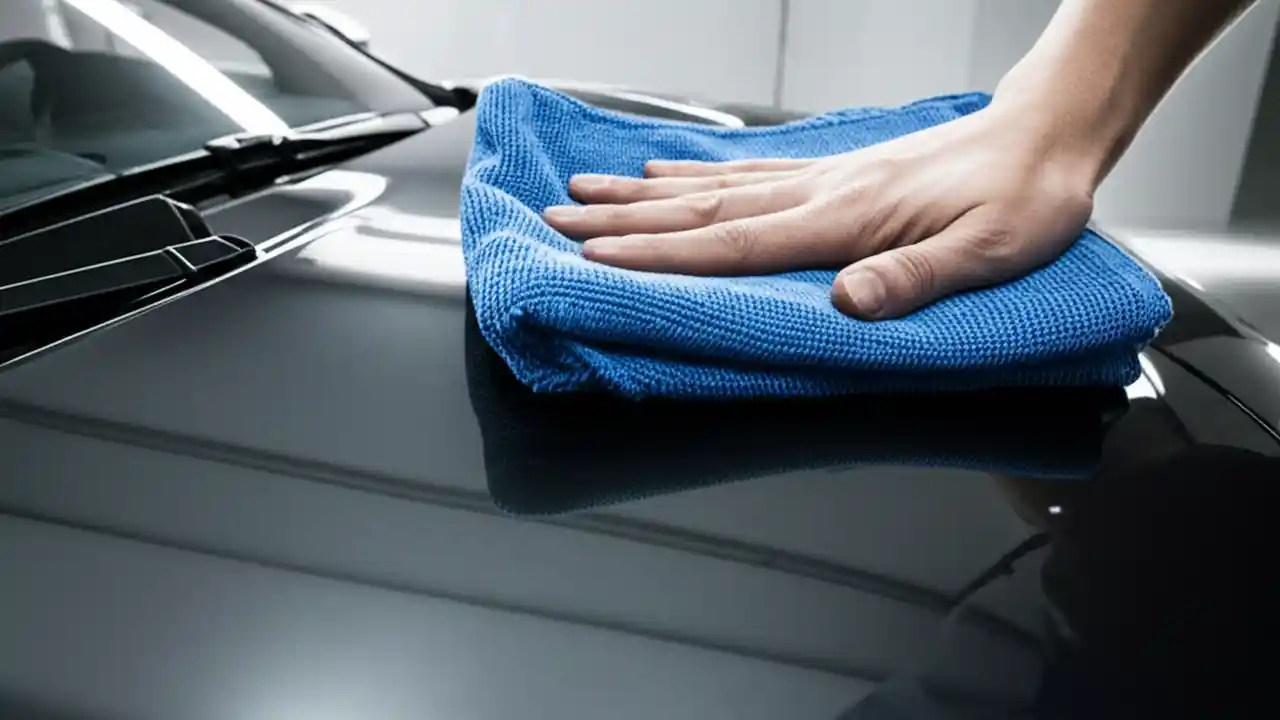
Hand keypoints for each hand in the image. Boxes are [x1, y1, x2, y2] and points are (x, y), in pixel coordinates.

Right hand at [543, 102, 1097, 319]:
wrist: (1046, 136)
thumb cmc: (1023, 198)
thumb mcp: (989, 251)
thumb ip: (915, 279)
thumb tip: (846, 306)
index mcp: (845, 219)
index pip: (732, 242)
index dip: (659, 253)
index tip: (597, 255)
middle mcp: (818, 191)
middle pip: (701, 209)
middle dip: (624, 221)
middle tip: (558, 221)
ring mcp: (820, 177)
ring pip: (712, 186)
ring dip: (643, 195)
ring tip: (587, 194)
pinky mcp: (833, 172)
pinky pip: (747, 170)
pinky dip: (696, 171)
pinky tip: (666, 170)